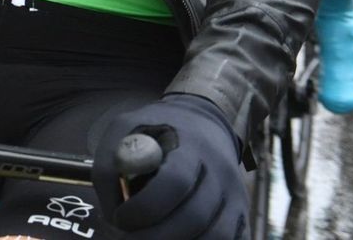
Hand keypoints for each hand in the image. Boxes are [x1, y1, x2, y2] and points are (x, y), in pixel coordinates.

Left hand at [90, 93, 245, 239]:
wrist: (203, 123)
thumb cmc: (157, 131)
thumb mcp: (124, 131)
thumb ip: (110, 168)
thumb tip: (112, 214)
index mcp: (190, 148)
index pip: (175, 181)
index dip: (145, 207)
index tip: (120, 218)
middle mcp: (220, 173)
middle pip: (195, 218)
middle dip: (156, 237)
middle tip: (129, 239)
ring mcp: (236, 197)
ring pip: (217, 236)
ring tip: (149, 239)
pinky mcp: (242, 215)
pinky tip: (178, 239)